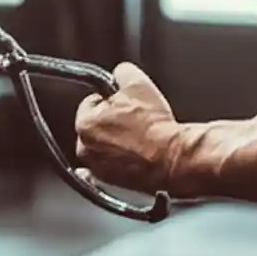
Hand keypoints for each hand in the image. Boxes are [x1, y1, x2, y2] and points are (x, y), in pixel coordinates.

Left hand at [74, 62, 177, 193]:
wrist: (172, 159)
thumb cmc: (155, 126)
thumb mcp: (140, 84)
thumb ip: (123, 72)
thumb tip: (121, 72)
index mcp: (85, 123)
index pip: (91, 103)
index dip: (111, 100)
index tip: (125, 103)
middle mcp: (85, 148)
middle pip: (95, 126)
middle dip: (111, 121)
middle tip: (134, 120)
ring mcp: (96, 169)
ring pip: (102, 147)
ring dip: (115, 141)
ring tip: (138, 138)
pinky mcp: (110, 183)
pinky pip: (108, 169)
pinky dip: (116, 163)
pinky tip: (129, 158)